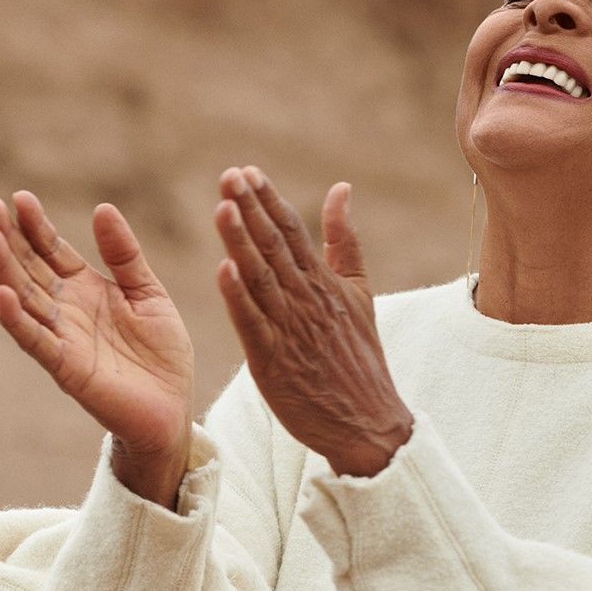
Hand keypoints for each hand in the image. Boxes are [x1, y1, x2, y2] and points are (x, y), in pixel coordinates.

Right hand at [0, 192, 194, 507]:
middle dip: (7, 238)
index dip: (36, 226)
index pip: (52, 251)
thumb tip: (103, 208)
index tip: (19, 197)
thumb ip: (126, 256)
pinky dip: (18, 319)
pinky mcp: (67, 368)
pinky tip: (1, 294)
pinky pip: (37, 341)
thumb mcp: (149, 293)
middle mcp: (67, 310)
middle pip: (29, 268)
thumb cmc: (161, 353)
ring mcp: (63, 338)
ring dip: (2, 268)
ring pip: (24, 298)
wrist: (174, 407)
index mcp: (87, 289)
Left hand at [213, 166, 411, 476]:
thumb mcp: (359, 291)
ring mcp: (291, 329)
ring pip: (261, 277)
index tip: (246, 171)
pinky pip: (254, 324)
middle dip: (251, 209)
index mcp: (325, 282)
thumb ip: (345, 241)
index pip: (292, 231)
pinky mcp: (275, 361)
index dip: (267, 200)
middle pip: (274, 246)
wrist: (369, 419)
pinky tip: (223, 269)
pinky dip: (239, 297)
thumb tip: (340, 189)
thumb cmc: (359, 356)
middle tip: (229, 175)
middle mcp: (307, 299)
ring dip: (241, 241)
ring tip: (223, 206)